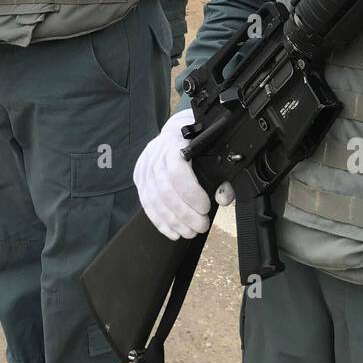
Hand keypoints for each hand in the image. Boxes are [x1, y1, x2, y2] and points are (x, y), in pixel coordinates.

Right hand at [134, 110, 226, 240]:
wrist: (176, 129)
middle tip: (201, 226)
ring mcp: (144, 167)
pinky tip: (173, 232)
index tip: (205, 207)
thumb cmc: (196, 142)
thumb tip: (223, 198)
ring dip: (173, 221)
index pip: (177, 172)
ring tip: (190, 232)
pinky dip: (160, 221)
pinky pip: (146, 204)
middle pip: (165, 190)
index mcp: (175, 144)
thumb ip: (221, 176)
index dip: (191, 194)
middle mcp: (155, 155)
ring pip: (154, 200)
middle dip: (184, 214)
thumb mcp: (212, 152)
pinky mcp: (139, 178)